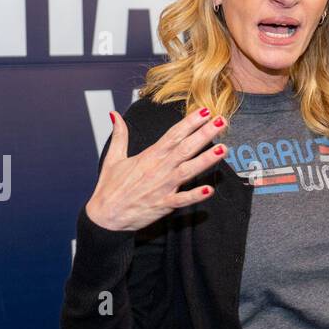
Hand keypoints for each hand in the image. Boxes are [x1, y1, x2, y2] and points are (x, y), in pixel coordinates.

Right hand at [85, 105, 228, 231]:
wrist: (104, 217)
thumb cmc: (109, 188)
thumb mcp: (113, 158)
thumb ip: (119, 135)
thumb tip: (115, 115)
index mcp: (149, 156)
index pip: (173, 135)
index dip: (189, 122)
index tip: (204, 111)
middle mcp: (158, 169)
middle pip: (185, 148)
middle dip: (205, 134)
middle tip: (222, 121)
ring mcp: (162, 187)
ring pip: (188, 170)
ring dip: (206, 160)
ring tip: (223, 148)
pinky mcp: (163, 205)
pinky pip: (182, 200)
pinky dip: (195, 195)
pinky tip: (209, 189)